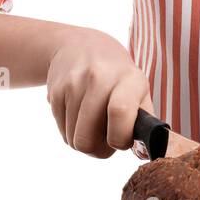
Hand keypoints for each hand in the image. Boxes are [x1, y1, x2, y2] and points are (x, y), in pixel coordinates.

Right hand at [45, 27, 150, 157]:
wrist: (80, 46)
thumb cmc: (117, 77)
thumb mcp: (138, 89)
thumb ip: (144, 122)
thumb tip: (143, 154)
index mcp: (128, 79)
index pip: (120, 112)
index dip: (119, 138)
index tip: (121, 140)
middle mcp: (98, 78)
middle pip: (87, 140)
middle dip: (98, 150)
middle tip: (106, 139)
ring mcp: (73, 84)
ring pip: (73, 141)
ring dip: (85, 141)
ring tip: (95, 125)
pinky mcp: (54, 92)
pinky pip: (62, 132)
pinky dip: (73, 131)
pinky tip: (81, 114)